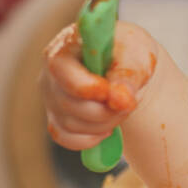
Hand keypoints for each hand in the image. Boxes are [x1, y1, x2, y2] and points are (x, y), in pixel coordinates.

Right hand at [40, 20, 158, 151]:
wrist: (128, 65)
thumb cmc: (129, 52)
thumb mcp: (136, 52)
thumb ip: (129, 73)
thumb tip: (121, 100)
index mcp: (65, 48)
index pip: (61, 71)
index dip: (87, 87)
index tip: (112, 93)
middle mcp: (50, 74)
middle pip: (68, 103)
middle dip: (105, 110)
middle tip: (131, 103)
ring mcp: (50, 98)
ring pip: (71, 124)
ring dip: (105, 124)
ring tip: (123, 109)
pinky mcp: (56, 117)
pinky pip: (67, 139)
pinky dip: (91, 139)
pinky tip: (109, 127)